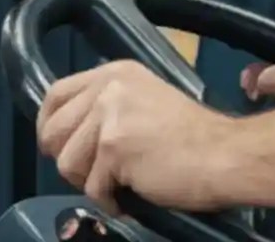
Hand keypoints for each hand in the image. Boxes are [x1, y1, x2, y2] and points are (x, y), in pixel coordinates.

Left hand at [37, 60, 235, 215]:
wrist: (225, 154)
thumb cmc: (194, 137)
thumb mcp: (146, 100)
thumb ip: (109, 106)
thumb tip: (70, 133)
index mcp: (115, 73)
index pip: (55, 94)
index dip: (48, 124)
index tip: (56, 146)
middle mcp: (108, 88)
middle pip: (54, 132)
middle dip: (69, 160)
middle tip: (97, 173)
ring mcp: (109, 117)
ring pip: (67, 163)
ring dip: (91, 182)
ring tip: (121, 184)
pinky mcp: (114, 147)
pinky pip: (92, 188)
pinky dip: (110, 200)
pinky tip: (132, 195)